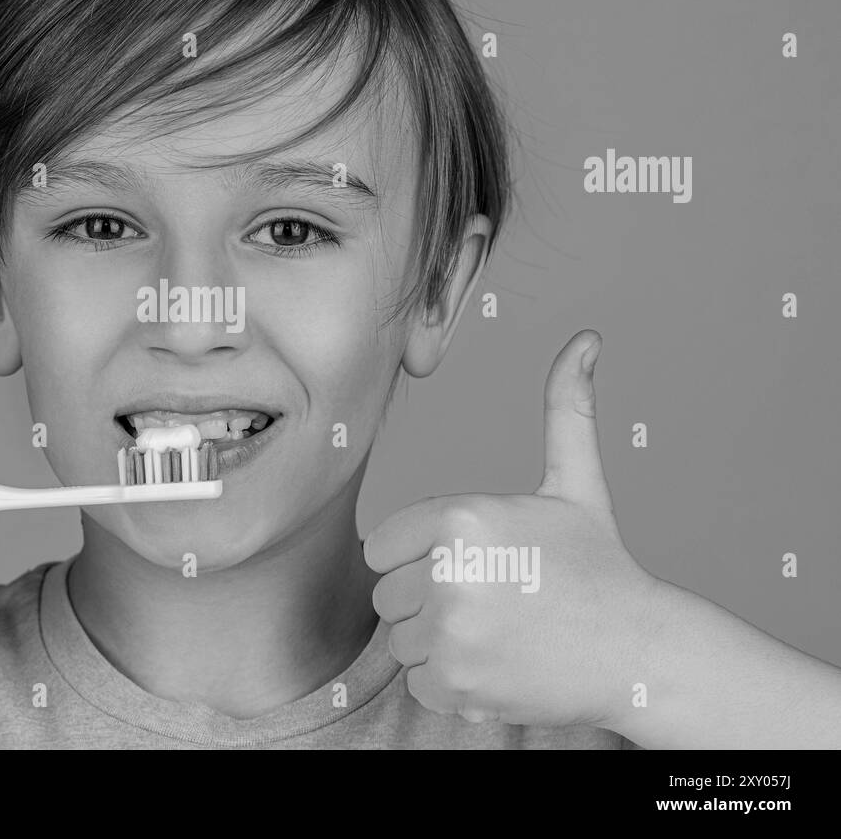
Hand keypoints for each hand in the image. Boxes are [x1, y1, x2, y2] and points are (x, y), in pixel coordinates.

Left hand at [363, 330, 661, 728]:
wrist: (641, 653)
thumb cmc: (600, 566)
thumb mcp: (577, 485)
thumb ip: (565, 412)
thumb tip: (585, 340)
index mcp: (462, 517)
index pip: (383, 546)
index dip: (420, 558)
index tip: (470, 566)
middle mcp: (450, 571)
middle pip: (388, 596)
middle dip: (428, 602)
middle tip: (491, 603)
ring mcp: (452, 632)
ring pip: (400, 641)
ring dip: (438, 644)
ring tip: (497, 633)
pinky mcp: (457, 684)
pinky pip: (418, 683)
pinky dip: (450, 684)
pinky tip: (498, 667)